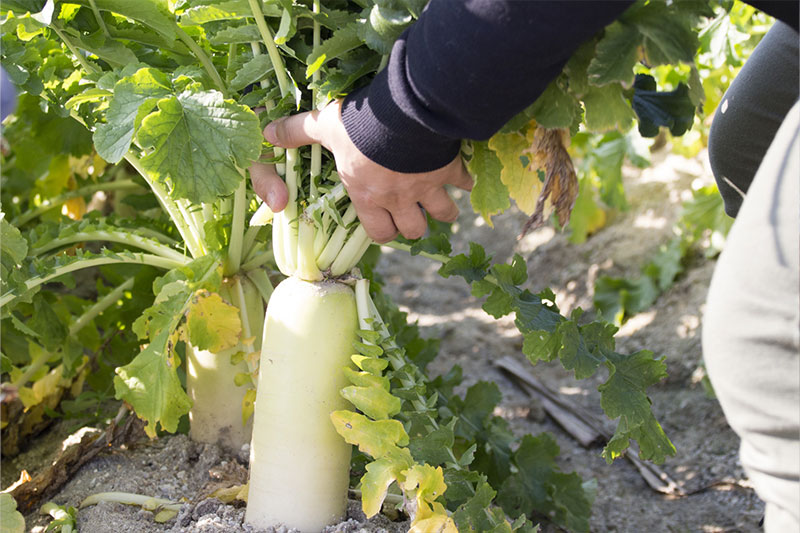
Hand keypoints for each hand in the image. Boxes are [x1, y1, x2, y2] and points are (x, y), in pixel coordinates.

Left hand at [255, 99, 472, 242]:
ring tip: (442, 203)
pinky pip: (463, 184)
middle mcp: (398, 199)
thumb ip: (297, 132)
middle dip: (412, 225)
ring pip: (442, 215)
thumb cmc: (360, 126)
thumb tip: (267, 134)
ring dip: (443, 211)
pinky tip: (464, 178)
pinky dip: (465, 182)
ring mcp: (426, 188)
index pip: (377, 232)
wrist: (403, 114)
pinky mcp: (448, 171)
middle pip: (412, 230)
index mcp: (368, 196)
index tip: (384, 224)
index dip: (381, 231)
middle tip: (411, 214)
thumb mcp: (324, 127)